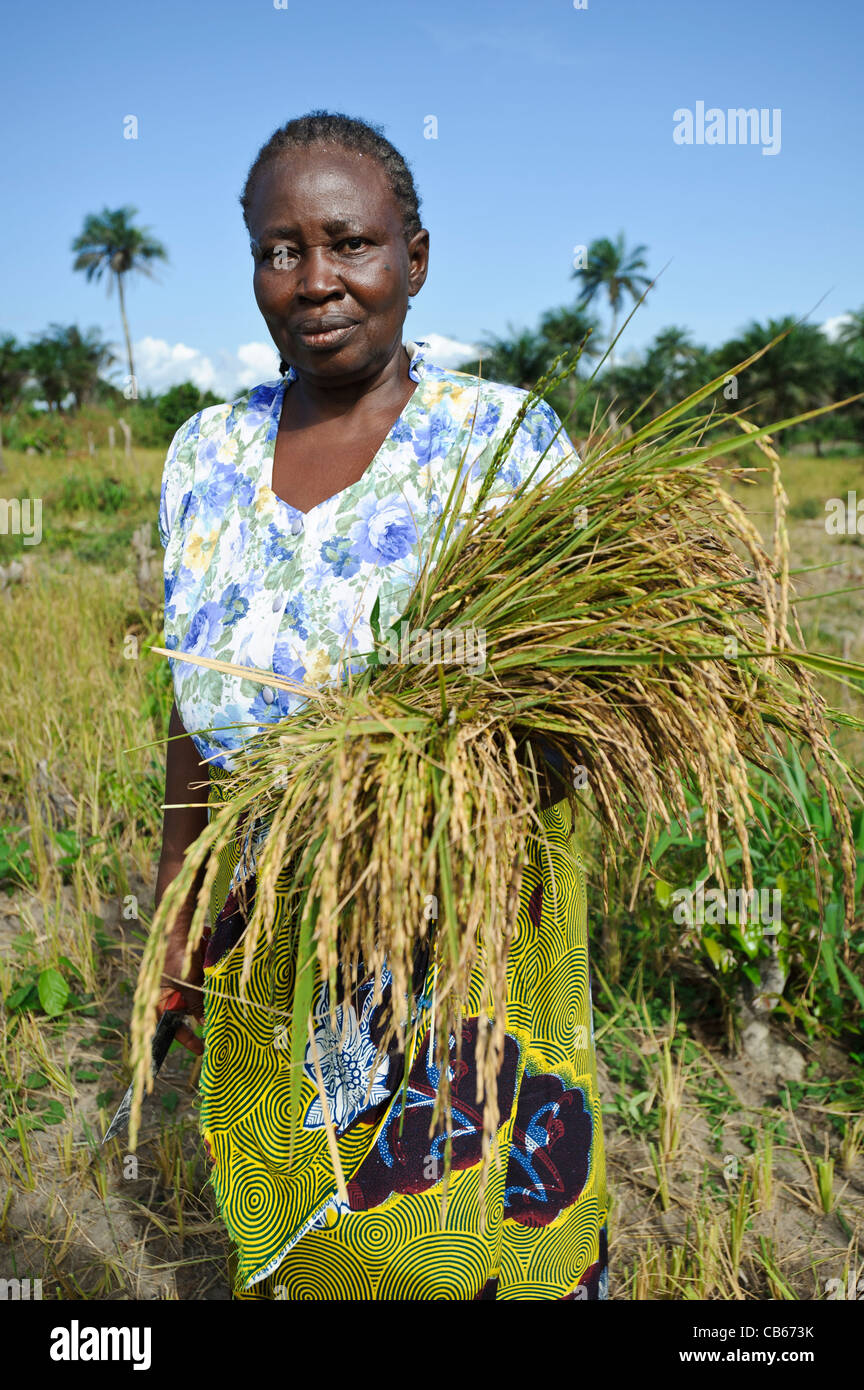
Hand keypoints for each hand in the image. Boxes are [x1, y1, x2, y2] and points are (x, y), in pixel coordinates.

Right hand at [159, 928, 205, 1054]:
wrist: (181, 920)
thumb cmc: (177, 953)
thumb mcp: (187, 982)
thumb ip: (196, 1002)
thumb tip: (207, 1022)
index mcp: (159, 997)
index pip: (169, 1027)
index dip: (186, 1039)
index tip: (203, 1049)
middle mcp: (169, 990)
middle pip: (189, 1010)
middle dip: (203, 1008)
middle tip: (219, 1014)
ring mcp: (181, 978)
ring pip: (200, 994)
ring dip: (208, 987)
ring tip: (213, 978)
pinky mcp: (192, 966)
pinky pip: (205, 978)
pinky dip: (210, 973)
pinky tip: (211, 959)